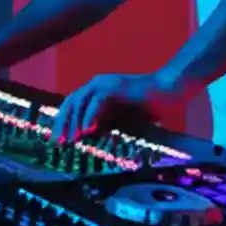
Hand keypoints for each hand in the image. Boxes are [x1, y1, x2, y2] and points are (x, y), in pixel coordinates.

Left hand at [50, 72, 182, 143]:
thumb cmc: (148, 106)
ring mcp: (104, 83)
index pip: (72, 106)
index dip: (63, 122)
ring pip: (79, 100)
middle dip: (61, 123)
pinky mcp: (114, 86)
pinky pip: (96, 101)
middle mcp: (97, 84)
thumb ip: (105, 124)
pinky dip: (90, 116)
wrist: (168, 92)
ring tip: (70, 139)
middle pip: (70, 102)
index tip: (57, 141)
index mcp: (96, 92)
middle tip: (56, 143)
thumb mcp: (121, 118)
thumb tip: (90, 139)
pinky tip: (87, 130)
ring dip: (72, 121)